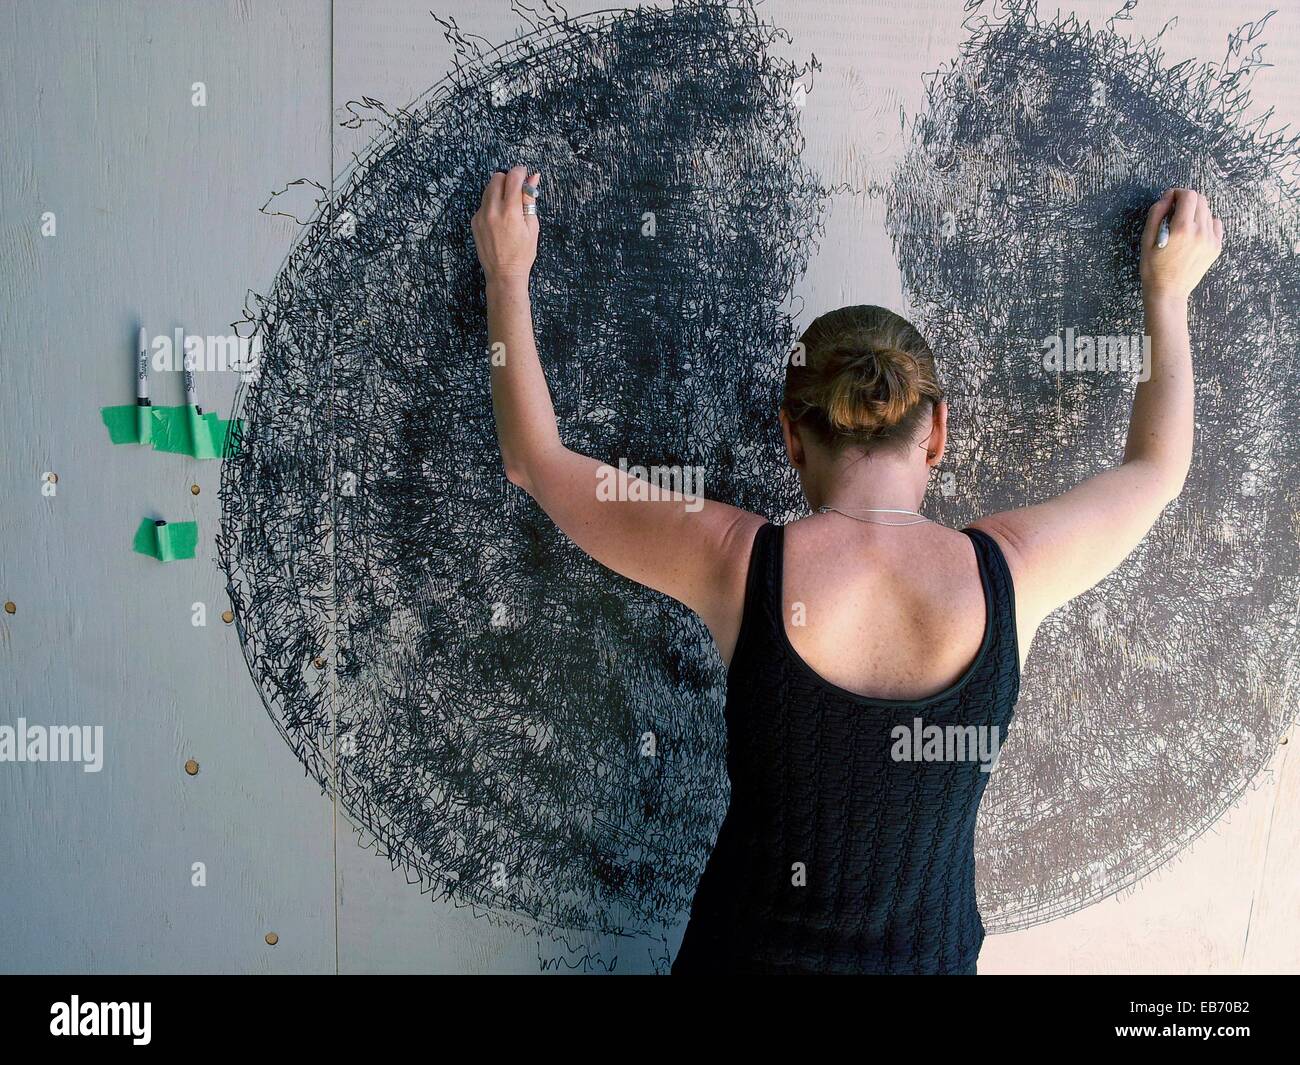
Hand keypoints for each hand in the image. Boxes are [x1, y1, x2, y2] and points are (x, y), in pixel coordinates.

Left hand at [471, 165, 540, 284]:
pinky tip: (500, 219)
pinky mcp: (475, 221)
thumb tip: (533, 178)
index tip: (525, 174)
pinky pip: (483, 203)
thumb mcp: (532, 226)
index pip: (512, 177)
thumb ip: (530, 200)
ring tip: (509, 206)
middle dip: (508, 179)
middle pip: (497, 178)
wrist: (504, 273)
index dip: (520, 172)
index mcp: (510, 211)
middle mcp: (492, 210)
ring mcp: (481, 215)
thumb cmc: (522, 253)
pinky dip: (492, 204)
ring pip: (488, 189)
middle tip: (517, 191)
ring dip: (499, 190)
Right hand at [1140, 187, 1222, 301]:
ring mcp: (1211, 240)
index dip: (1178, 193)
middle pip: (1201, 200)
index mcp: (1182, 229)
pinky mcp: (1216, 247)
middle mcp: (1200, 232)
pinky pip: (1215, 224)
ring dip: (1195, 212)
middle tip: (1175, 211)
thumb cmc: (1153, 268)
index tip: (1170, 199)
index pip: (1188, 195)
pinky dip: (1205, 223)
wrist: (1168, 292)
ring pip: (1208, 211)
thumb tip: (1167, 196)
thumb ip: (1156, 214)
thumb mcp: (1146, 240)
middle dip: (1187, 200)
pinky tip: (1194, 233)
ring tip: (1183, 225)